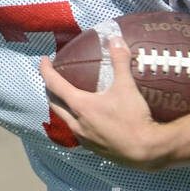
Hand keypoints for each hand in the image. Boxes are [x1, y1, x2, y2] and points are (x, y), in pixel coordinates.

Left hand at [39, 36, 165, 169]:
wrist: (145, 151)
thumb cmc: (134, 118)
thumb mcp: (127, 86)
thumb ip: (120, 61)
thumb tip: (116, 39)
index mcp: (80, 106)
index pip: (54, 84)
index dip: (46, 70)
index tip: (44, 60)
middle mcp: (76, 123)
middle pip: (54, 104)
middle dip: (50, 89)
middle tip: (53, 78)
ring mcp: (83, 138)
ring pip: (65, 119)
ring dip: (62, 106)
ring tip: (68, 97)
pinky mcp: (93, 148)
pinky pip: (78, 131)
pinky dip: (76, 120)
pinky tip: (87, 118)